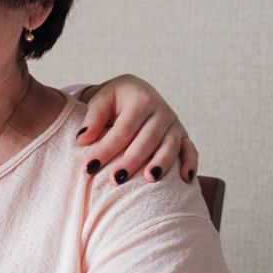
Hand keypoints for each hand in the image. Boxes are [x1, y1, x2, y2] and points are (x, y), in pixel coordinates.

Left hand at [76, 75, 198, 183]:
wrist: (135, 92)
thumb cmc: (114, 100)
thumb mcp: (101, 101)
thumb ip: (92, 119)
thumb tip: (81, 140)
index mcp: (140, 99)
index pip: (123, 129)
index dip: (107, 148)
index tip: (89, 167)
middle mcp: (161, 111)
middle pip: (147, 139)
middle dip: (132, 160)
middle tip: (115, 179)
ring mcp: (174, 124)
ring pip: (170, 145)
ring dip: (161, 163)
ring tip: (149, 179)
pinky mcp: (183, 135)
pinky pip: (190, 149)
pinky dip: (190, 163)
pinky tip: (185, 179)